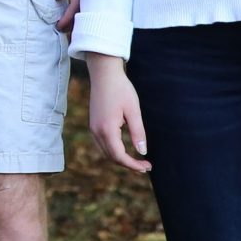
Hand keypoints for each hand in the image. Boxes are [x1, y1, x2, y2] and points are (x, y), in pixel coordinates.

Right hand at [85, 54, 148, 172]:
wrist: (104, 74)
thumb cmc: (121, 89)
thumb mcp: (133, 111)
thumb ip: (138, 132)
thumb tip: (142, 151)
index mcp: (107, 129)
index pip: (120, 156)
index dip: (134, 165)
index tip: (147, 167)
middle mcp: (97, 132)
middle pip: (112, 157)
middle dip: (128, 164)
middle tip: (145, 166)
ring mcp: (93, 128)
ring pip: (106, 152)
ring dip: (120, 159)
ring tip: (136, 161)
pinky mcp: (93, 124)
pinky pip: (102, 145)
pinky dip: (113, 151)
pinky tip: (124, 149)